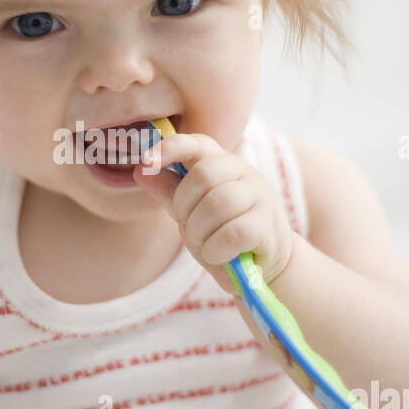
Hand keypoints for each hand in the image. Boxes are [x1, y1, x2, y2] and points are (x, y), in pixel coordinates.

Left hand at [131, 130, 293, 293]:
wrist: (264, 265)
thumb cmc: (223, 234)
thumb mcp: (191, 212)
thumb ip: (170, 192)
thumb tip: (141, 170)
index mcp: (222, 164)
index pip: (198, 143)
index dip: (171, 146)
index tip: (147, 160)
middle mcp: (244, 173)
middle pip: (202, 175)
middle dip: (185, 207)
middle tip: (191, 227)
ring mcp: (259, 197)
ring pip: (216, 204)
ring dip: (200, 232)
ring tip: (205, 243)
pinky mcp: (267, 226)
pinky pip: (231, 233)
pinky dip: (216, 250)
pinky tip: (218, 255)